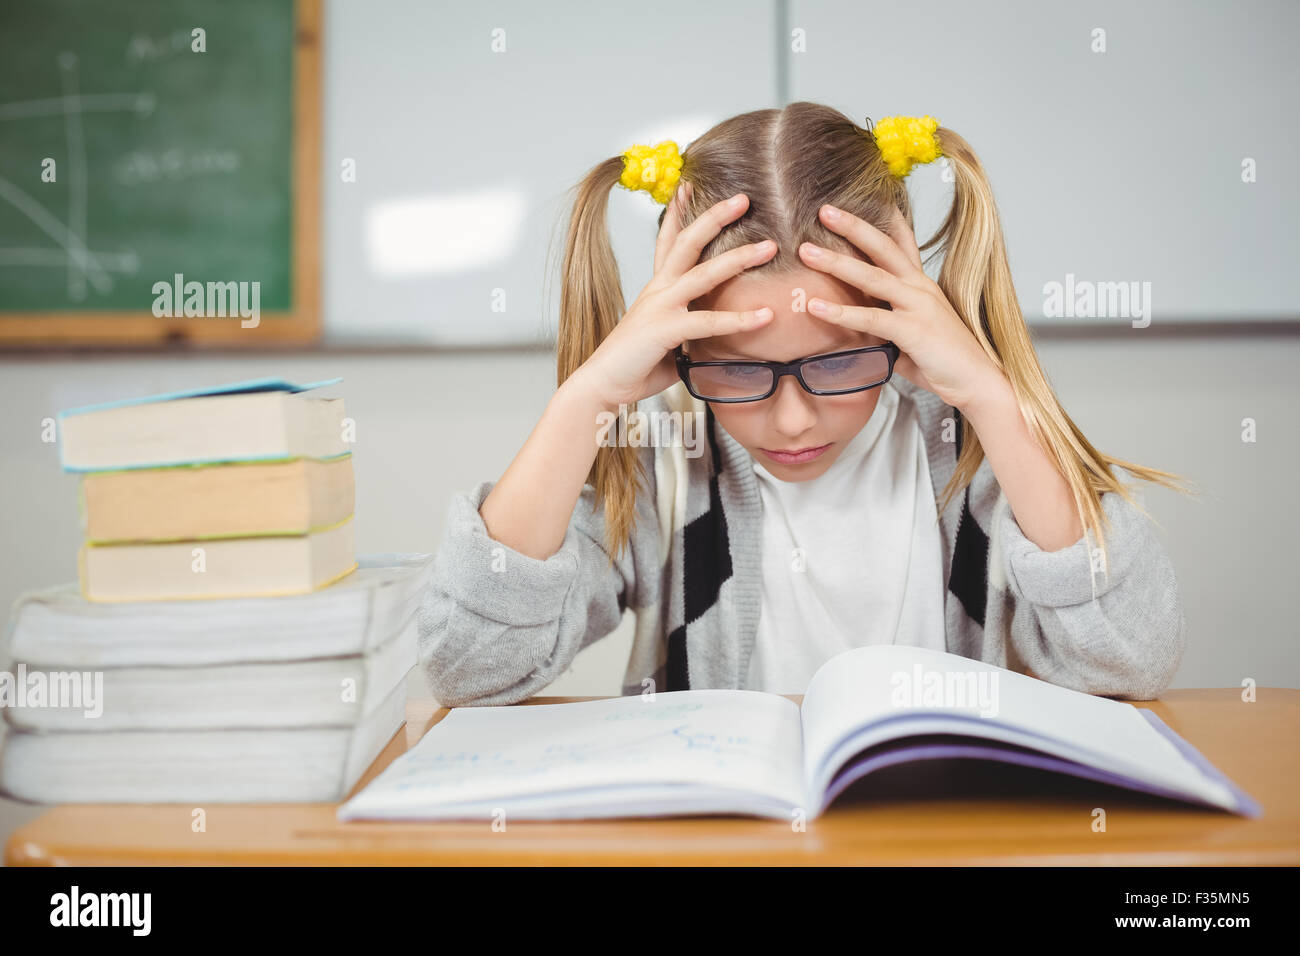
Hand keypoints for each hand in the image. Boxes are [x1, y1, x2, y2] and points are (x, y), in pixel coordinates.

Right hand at [576, 184, 778, 408]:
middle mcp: (658, 290)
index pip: (668, 242)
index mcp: (656, 289)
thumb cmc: (635, 366)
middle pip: (688, 242)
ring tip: (769, 246)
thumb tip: (714, 342)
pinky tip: (764, 315)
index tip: (688, 185)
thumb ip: (692, 334)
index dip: (678, 212)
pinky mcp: (665, 330)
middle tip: (744, 198)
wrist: (603, 385)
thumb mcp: (669, 342)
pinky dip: (739, 319)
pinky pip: (707, 321)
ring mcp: (660, 306)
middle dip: (715, 217)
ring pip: (703, 273)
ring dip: (738, 257)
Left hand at [797, 204, 1007, 413]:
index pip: (903, 244)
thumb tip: (856, 332)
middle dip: (853, 227)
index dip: (887, 220)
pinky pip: (871, 318)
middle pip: (883, 248)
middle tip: (824, 210)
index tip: (868, 197)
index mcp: (921, 286)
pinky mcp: (913, 330)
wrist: (976, 382)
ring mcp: (918, 306)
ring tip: (806, 251)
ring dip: (837, 262)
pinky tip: (816, 306)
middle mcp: (920, 288)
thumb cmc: (942, 362)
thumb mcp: (909, 336)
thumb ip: (883, 326)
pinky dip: (841, 313)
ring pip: (872, 277)